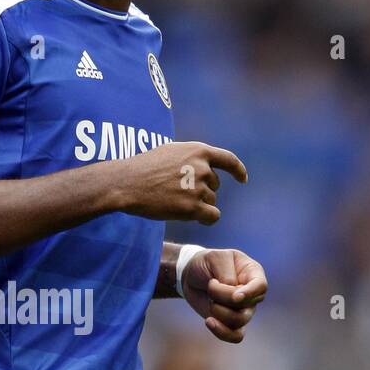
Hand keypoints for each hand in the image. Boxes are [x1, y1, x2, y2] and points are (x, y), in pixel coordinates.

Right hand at [117, 141, 246, 223]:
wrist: (126, 183)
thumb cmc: (143, 168)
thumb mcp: (170, 153)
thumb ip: (190, 158)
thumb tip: (206, 167)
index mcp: (198, 150)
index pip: (228, 160)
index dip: (238, 170)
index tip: (242, 179)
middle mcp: (202, 167)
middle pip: (215, 185)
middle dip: (202, 191)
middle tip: (178, 194)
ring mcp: (198, 187)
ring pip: (211, 201)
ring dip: (198, 205)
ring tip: (174, 202)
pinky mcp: (192, 207)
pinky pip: (212, 216)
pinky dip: (207, 218)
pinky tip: (198, 219)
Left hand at [180, 248, 267, 342]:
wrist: (191, 275)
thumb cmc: (207, 263)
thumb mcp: (215, 258)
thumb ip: (227, 275)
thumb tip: (235, 298)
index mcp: (253, 273)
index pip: (261, 286)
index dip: (250, 293)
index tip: (235, 296)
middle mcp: (252, 293)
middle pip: (246, 305)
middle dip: (222, 296)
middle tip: (210, 284)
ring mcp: (244, 309)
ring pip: (239, 320)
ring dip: (218, 311)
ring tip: (209, 299)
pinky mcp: (231, 322)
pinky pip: (236, 336)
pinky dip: (222, 332)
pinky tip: (208, 321)